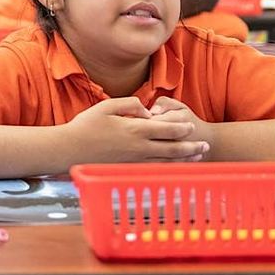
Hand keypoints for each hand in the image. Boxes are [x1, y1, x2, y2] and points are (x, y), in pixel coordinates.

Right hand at [64, 97, 208, 162]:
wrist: (69, 150)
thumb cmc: (85, 126)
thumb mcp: (106, 106)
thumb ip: (130, 104)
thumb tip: (146, 111)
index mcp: (135, 130)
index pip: (166, 129)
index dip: (181, 127)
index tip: (191, 125)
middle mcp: (138, 148)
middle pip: (171, 148)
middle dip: (190, 146)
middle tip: (205, 145)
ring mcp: (134, 161)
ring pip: (166, 161)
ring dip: (184, 159)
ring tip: (196, 157)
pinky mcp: (128, 169)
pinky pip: (154, 169)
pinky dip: (168, 168)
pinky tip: (174, 166)